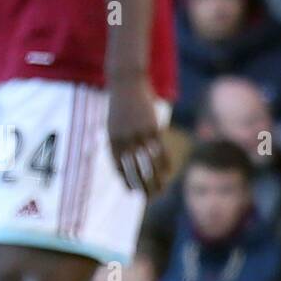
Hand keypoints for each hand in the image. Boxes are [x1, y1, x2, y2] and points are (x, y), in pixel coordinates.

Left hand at [107, 74, 165, 195]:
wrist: (126, 82)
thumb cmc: (120, 103)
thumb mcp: (113, 123)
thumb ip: (118, 139)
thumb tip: (124, 156)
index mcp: (111, 138)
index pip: (117, 165)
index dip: (125, 179)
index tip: (131, 190)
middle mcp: (124, 138)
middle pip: (133, 168)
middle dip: (141, 185)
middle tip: (148, 198)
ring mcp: (139, 134)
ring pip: (148, 163)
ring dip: (155, 179)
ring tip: (160, 191)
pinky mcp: (152, 128)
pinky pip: (160, 150)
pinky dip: (164, 163)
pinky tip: (168, 172)